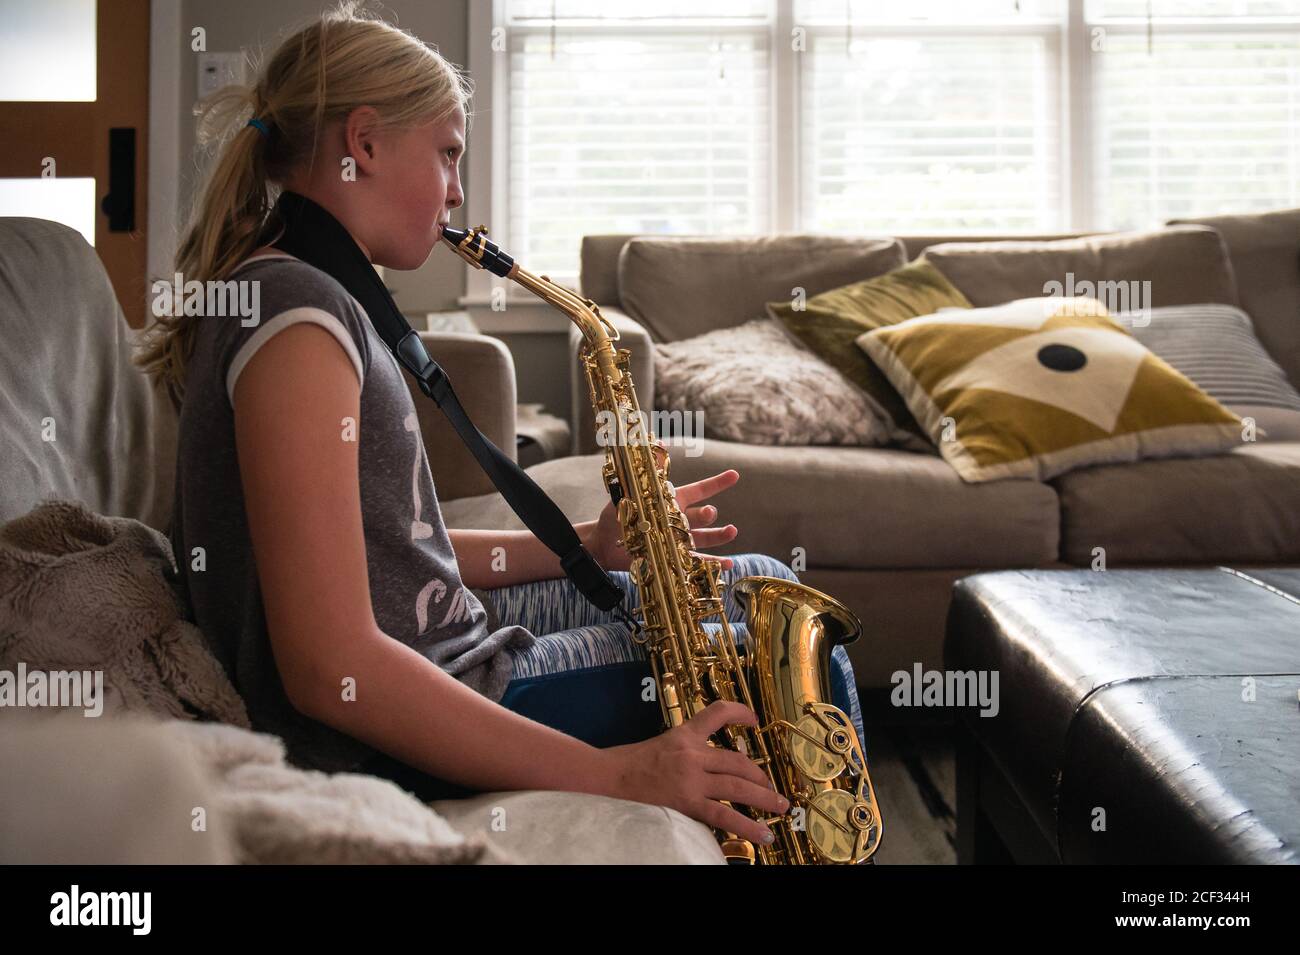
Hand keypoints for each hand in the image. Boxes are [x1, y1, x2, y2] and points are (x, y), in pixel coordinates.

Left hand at [585, 469, 741, 572]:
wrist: (605, 544)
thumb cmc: (616, 516)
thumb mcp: (628, 492)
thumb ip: (644, 472)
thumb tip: (656, 444)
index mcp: (672, 502)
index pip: (699, 490)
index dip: (717, 483)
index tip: (734, 475)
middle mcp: (680, 520)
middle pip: (702, 515)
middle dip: (709, 513)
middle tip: (710, 512)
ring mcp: (679, 540)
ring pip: (706, 537)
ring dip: (720, 535)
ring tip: (732, 531)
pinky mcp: (675, 559)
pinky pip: (698, 562)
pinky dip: (714, 563)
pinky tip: (727, 563)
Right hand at [600, 700, 787, 846]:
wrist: (604, 777)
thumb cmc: (626, 765)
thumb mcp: (659, 746)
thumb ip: (683, 752)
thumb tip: (706, 767)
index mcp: (683, 734)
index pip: (717, 713)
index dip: (740, 713)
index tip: (754, 719)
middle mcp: (692, 753)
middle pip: (738, 761)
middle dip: (761, 776)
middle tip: (773, 789)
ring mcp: (690, 777)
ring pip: (738, 786)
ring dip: (764, 798)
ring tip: (780, 807)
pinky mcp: (686, 801)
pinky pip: (724, 815)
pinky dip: (747, 825)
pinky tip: (762, 833)